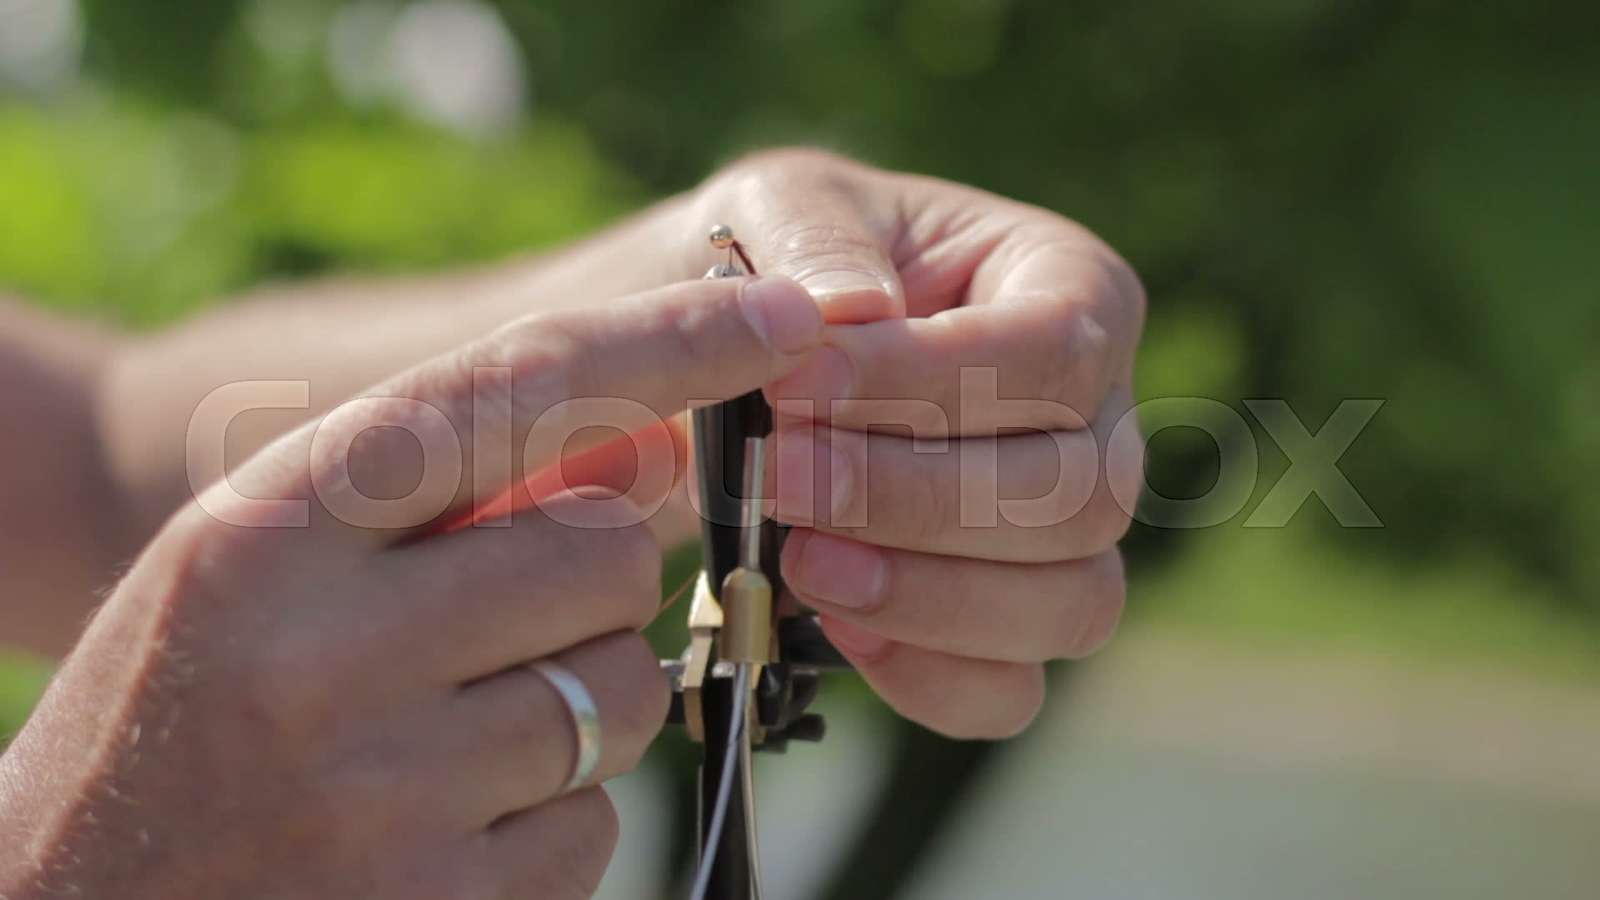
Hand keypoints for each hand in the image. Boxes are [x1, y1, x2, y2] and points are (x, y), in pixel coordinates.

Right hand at [0, 277, 823, 897]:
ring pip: (622, 692)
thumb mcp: (262, 567)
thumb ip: (445, 494)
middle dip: (591, 580)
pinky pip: (597, 824)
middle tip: (497, 621)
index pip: (510, 393)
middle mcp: (322, 657)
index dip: (669, 341)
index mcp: (265, 533)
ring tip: (443, 738)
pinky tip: (440, 831)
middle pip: (607, 554)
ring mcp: (383, 799)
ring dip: (576, 702)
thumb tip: (648, 443)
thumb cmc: (181, 713)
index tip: (786, 310)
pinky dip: (552, 818)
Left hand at [691, 149, 1146, 738]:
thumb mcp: (781, 206)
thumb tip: (860, 312)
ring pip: (1073, 601)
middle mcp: (1098, 420)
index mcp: (1071, 290)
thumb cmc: (779, 269)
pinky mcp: (1004, 628)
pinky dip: (929, 678)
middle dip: (914, 496)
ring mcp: (1063, 538)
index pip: (1053, 352)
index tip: (793, 386)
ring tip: (799, 559)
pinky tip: (835, 629)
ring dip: (927, 594)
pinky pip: (1012, 689)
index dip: (929, 381)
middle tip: (774, 476)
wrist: (729, 368)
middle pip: (1080, 493)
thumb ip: (818, 241)